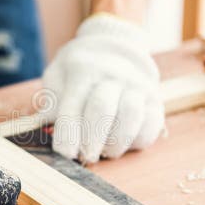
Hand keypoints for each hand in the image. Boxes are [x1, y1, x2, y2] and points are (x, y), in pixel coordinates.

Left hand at [40, 13, 163, 162]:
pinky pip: (151, 124)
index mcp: (83, 70)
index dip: (68, 133)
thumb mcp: (58, 75)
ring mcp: (137, 86)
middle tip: (86, 157)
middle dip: (91, 139)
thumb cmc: (79, 71)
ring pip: (131, 116)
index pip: (73, 105)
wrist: (115, 47)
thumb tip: (49, 127)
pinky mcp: (154, 100)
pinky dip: (137, 140)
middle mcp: (113, 75)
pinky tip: (124, 144)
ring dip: (116, 141)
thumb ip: (52, 101)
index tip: (65, 154)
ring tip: (105, 151)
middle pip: (102, 109)